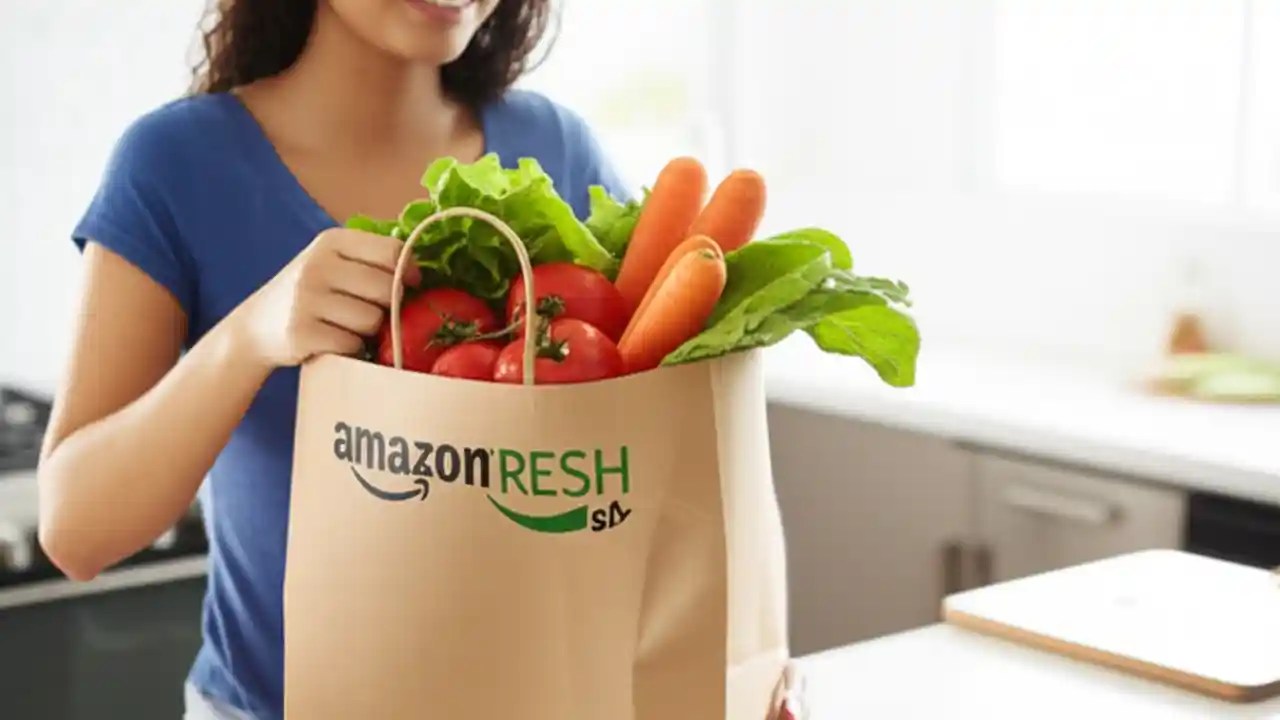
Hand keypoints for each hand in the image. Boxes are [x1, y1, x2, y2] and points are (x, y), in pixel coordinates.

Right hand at [231, 228, 419, 368]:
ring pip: (372, 320)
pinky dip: (349, 348)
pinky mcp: (301, 333)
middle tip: (369, 310)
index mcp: (330, 242)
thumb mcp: (332, 263)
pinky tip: (332, 341)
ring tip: (345, 325)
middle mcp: (317, 265)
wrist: (255, 327)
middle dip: (387, 305)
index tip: (409, 283)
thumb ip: (370, 260)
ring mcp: (306, 299)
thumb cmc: (309, 294)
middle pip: (387, 289)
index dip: (408, 271)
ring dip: (368, 330)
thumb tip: (419, 272)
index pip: (391, 251)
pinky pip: (352, 344)